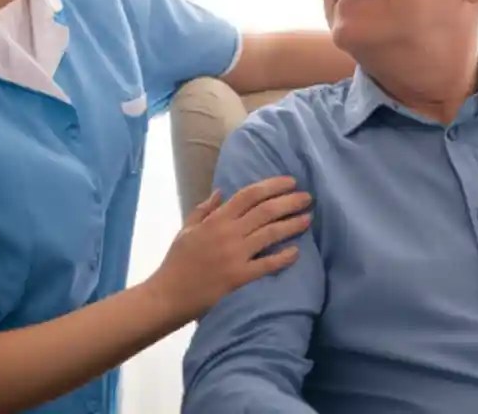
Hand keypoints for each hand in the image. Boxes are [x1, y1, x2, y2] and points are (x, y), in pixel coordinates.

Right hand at [149, 176, 311, 321]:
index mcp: (216, 220)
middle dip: (289, 201)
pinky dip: (283, 257)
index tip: (290, 182)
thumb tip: (221, 191)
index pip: (249, 195)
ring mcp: (235, 255)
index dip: (273, 185)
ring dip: (292, 224)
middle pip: (266, 210)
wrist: (169, 294)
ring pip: (270, 233)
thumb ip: (204, 209)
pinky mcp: (240, 277)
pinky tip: (296, 251)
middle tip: (307, 198)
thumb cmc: (177, 261)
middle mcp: (229, 233)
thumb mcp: (187, 229)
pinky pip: (267, 264)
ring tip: (308, 218)